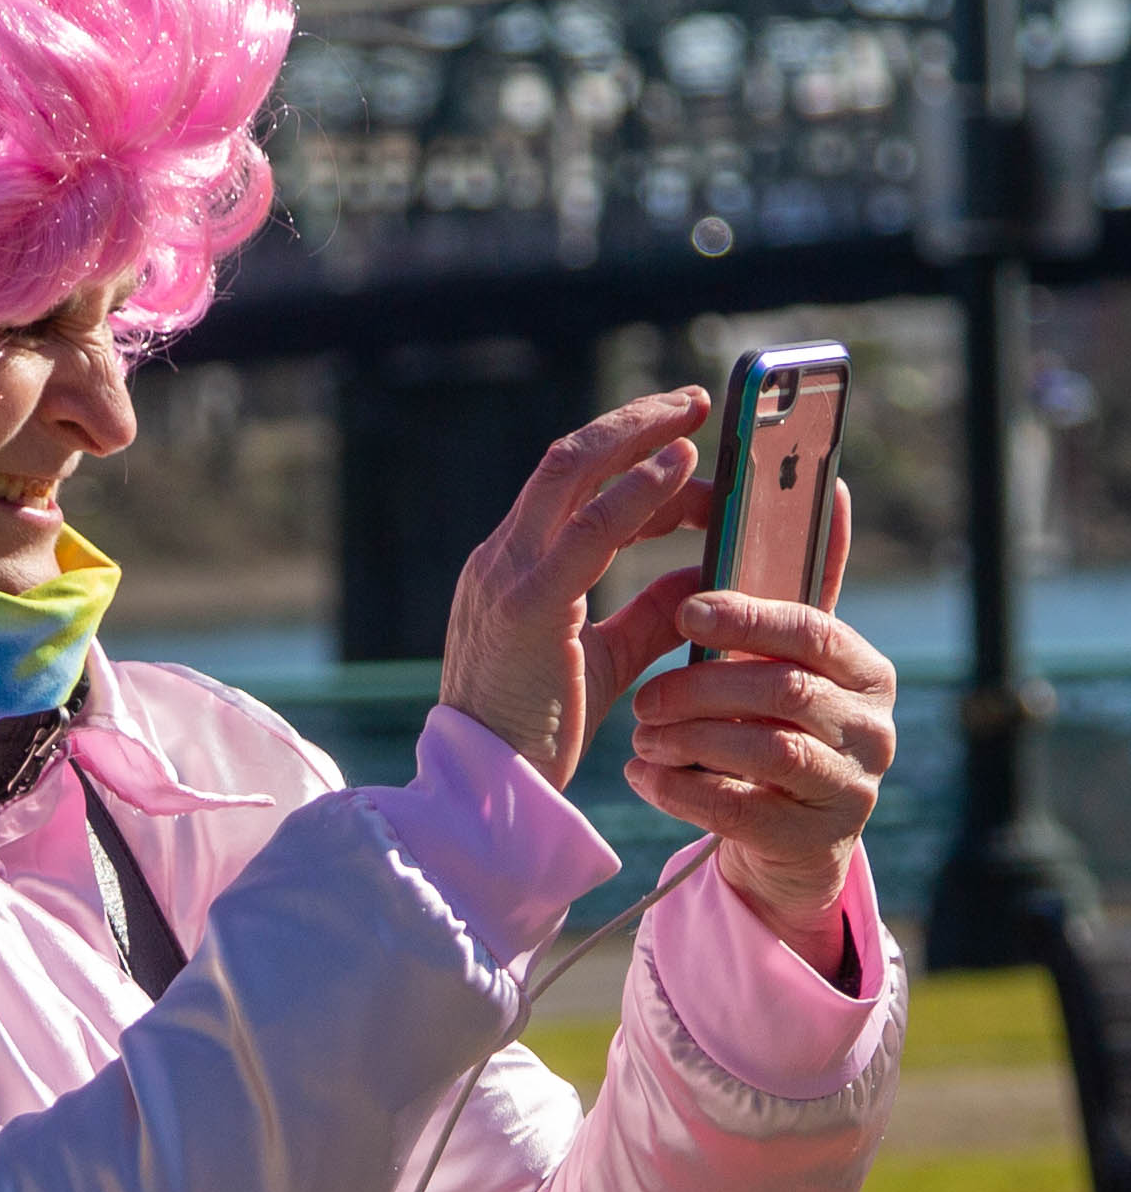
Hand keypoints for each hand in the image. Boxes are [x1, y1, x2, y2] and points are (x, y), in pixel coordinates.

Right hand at [439, 390, 715, 793]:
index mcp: (513, 571)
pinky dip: (637, 490)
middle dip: (634, 424)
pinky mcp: (529, 603)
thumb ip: (649, 614)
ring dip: (638, 435)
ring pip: (572, 471)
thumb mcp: (605, 661)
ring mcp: (509, 575)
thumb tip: (705, 574)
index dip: (633, 466)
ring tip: (695, 415)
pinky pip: (589, 527)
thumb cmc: (539, 735)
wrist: (487, 790)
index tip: (686, 454)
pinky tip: (680, 467)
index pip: (573, 494)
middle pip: (568, 460)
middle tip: (694, 402)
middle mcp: (503, 559)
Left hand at [625, 482, 895, 975]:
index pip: (813, 630)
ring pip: (765, 750)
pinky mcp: (810, 843)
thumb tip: (826, 486)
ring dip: (691, 738)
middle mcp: (873, 729)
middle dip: (704, 687)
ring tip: (643, 734)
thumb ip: (795, 591)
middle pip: (785, 691)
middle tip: (647, 694)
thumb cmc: (776, 732)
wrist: (786, 844)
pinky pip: (739, 811)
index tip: (686, 611)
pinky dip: (681, 790)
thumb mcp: (787, 665)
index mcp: (867, 672)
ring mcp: (849, 791)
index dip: (747, 618)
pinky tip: (644, 777)